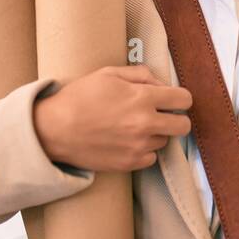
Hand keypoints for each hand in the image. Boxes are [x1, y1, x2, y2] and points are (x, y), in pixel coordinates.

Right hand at [33, 64, 192, 171]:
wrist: (54, 130)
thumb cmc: (79, 97)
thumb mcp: (109, 73)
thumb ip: (141, 74)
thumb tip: (162, 83)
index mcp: (143, 98)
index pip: (184, 99)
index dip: (180, 97)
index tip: (172, 99)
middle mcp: (146, 124)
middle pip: (184, 126)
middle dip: (176, 118)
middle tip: (161, 115)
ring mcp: (138, 146)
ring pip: (165, 141)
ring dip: (156, 134)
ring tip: (134, 127)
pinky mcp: (129, 164)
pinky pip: (151, 158)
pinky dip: (144, 150)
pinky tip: (128, 141)